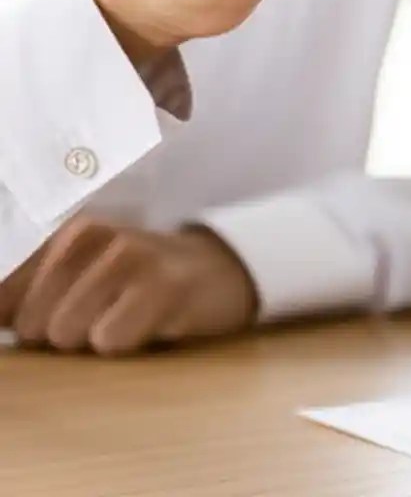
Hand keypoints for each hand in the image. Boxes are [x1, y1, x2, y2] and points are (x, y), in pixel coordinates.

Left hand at [9, 219, 257, 355]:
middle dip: (60, 336)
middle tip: (101, 318)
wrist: (221, 268)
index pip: (2, 293)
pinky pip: (111, 341)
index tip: (34, 327)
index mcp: (64, 234)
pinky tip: (152, 323)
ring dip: (94, 340)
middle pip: (32, 324)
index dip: (12, 322)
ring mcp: (130, 259)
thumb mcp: (82, 274)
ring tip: (125, 319)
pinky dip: (127, 343)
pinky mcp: (163, 287)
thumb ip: (27, 296)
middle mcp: (93, 237)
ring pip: (67, 333)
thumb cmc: (140, 281)